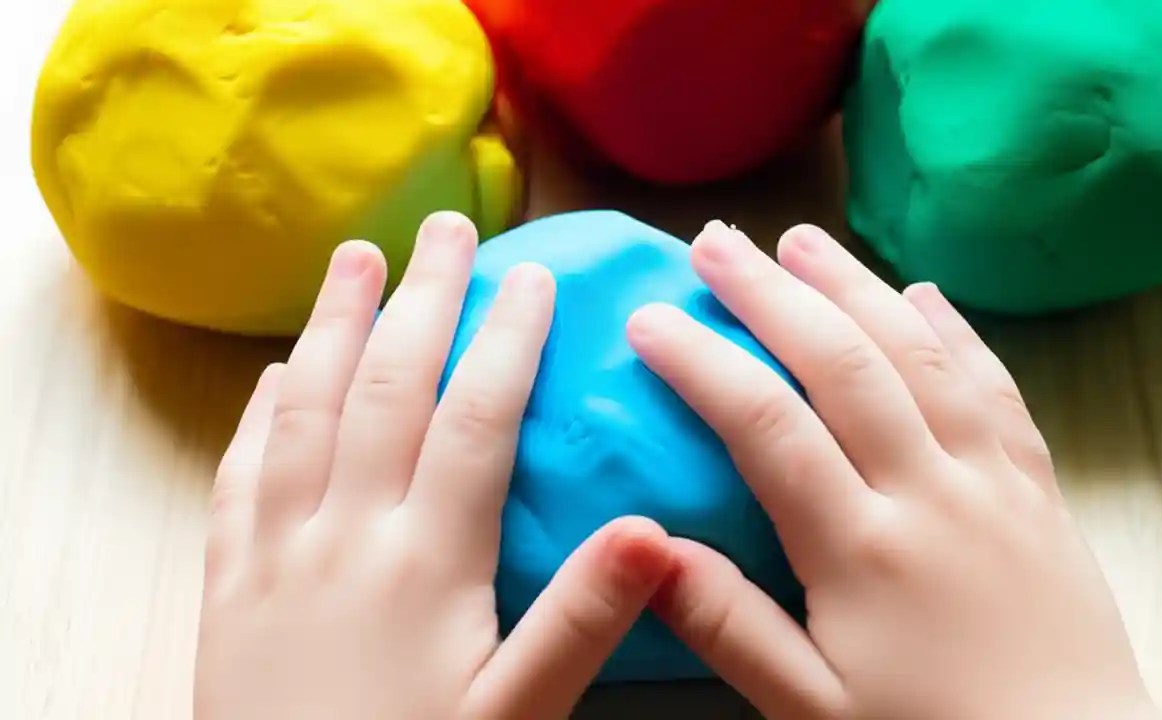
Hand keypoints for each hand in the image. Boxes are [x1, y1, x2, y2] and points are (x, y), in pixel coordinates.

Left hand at [195, 212, 673, 719]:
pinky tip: (274, 374)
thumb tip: (654, 531)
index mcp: (428, 562)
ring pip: (304, 411)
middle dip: (422, 299)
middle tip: (445, 226)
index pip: (473, 419)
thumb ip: (580, 622)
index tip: (529, 275)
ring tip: (355, 257)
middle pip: (386, 388)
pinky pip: (239, 475)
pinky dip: (260, 412)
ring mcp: (276, 553)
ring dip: (332, 325)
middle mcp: (346, 535)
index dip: (506, 339)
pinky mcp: (228, 584)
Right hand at [627, 221, 1158, 719]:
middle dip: (772, 293)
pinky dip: (954, 329)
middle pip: (842, 363)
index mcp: (861, 549)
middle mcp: (929, 492)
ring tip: (801, 239)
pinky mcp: (1036, 484)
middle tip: (715, 243)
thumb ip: (728, 626)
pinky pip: (994, 385)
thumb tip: (644, 547)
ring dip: (856, 287)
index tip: (649, 320)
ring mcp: (991, 479)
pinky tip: (920, 292)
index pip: (767, 425)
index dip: (703, 362)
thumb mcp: (813, 708)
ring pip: (919, 354)